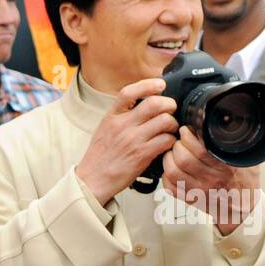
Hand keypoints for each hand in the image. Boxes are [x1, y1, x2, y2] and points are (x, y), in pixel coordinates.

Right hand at [74, 78, 176, 204]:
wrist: (92, 181)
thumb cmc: (99, 157)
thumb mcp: (104, 129)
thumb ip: (120, 116)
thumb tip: (141, 103)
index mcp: (111, 117)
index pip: (129, 92)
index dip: (148, 85)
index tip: (160, 85)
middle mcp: (122, 126)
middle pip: (154, 103)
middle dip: (169, 104)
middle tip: (171, 110)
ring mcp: (133, 140)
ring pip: (165, 121)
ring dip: (173, 124)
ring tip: (170, 129)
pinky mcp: (142, 155)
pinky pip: (166, 140)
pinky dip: (171, 141)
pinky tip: (167, 144)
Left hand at [161, 126, 260, 234]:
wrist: (242, 208)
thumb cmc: (245, 181)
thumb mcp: (249, 159)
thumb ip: (240, 144)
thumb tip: (230, 122)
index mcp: (226, 168)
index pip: (201, 150)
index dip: (188, 137)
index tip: (186, 130)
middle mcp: (210, 181)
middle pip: (183, 159)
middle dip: (177, 145)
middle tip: (179, 140)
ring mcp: (198, 191)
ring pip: (172, 172)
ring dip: (168, 158)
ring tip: (173, 152)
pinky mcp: (189, 199)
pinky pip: (169, 186)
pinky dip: (166, 174)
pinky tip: (171, 167)